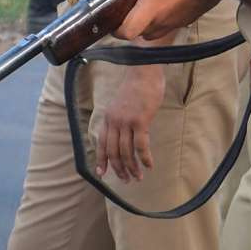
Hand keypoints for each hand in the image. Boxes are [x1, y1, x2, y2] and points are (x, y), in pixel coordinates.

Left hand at [96, 66, 164, 181]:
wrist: (144, 70)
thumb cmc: (138, 85)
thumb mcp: (122, 103)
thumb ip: (121, 118)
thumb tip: (127, 134)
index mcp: (108, 117)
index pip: (101, 143)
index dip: (101, 160)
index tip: (102, 174)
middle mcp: (114, 121)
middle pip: (113, 152)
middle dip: (119, 169)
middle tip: (127, 180)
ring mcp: (126, 122)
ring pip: (126, 152)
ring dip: (132, 168)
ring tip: (138, 177)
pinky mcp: (140, 121)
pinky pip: (141, 146)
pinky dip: (144, 158)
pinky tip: (149, 165)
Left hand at [115, 0, 219, 40]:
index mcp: (151, 8)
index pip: (126, 32)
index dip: (117, 29)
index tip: (116, 18)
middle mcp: (161, 21)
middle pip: (139, 33)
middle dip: (132, 22)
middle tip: (132, 6)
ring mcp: (175, 23)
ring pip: (154, 32)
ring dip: (148, 22)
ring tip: (150, 3)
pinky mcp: (187, 21)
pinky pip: (169, 25)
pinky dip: (164, 18)